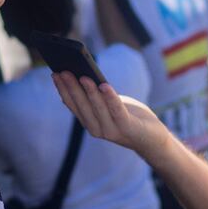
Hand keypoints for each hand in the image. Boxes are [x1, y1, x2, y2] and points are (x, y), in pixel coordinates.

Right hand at [52, 72, 168, 159]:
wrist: (152, 138)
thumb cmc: (130, 116)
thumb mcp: (110, 105)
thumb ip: (97, 95)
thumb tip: (84, 75)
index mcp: (90, 122)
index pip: (72, 105)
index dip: (63, 90)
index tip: (55, 73)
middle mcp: (97, 129)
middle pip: (82, 106)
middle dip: (72, 87)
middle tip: (64, 71)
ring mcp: (112, 131)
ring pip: (97, 108)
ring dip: (89, 92)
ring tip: (83, 76)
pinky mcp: (127, 128)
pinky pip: (117, 111)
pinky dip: (110, 99)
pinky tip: (105, 85)